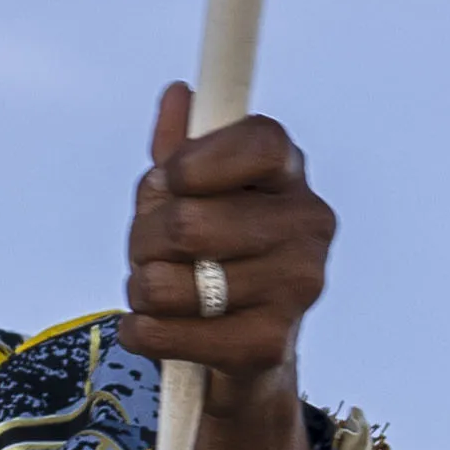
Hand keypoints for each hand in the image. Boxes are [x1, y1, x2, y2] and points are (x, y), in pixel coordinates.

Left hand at [122, 82, 325, 449]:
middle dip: (144, 240)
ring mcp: (298, 286)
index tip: (170, 179)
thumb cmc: (210, 260)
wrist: (238, 356)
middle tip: (151, 253)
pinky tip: (156, 329)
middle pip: (187, 221)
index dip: (198, 159)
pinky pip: (165, 331)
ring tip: (162, 292)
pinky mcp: (269, 344)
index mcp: (290, 178)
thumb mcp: (190, 199)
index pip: (260, 140)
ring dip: (141, 289)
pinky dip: (141, 332)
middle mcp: (309, 226)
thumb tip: (179, 93)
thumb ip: (179, 150)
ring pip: (168, 281)